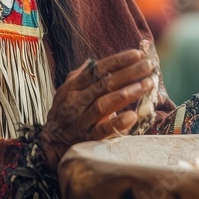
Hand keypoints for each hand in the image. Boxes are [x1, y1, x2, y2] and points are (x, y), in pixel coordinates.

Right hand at [38, 49, 153, 169]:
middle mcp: (76, 101)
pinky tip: (133, 116)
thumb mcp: (67, 91)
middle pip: (104, 83)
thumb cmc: (64, 114)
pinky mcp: (86, 138)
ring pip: (105, 104)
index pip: (97, 69)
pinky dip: (117, 123)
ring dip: (127, 93)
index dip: (118, 61)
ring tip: (147, 84)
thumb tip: (93, 61)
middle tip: (149, 66)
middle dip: (129, 72)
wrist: (49, 145)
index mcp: (73, 87)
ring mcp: (81, 120)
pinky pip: (102, 130)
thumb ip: (81, 76)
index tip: (138, 54)